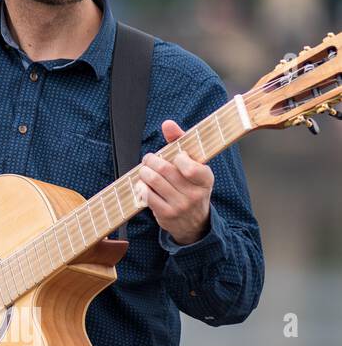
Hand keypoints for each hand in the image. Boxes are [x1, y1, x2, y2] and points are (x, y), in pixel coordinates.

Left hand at [135, 119, 214, 245]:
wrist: (194, 222)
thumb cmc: (191, 185)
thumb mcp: (194, 165)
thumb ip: (180, 142)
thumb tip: (167, 123)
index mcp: (205, 179)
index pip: (189, 165)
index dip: (177, 157)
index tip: (174, 157)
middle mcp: (195, 193)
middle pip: (164, 169)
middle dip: (151, 160)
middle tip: (148, 158)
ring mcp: (180, 205)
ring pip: (153, 181)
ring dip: (144, 172)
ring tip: (145, 170)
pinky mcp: (166, 214)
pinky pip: (146, 195)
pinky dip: (141, 186)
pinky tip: (143, 184)